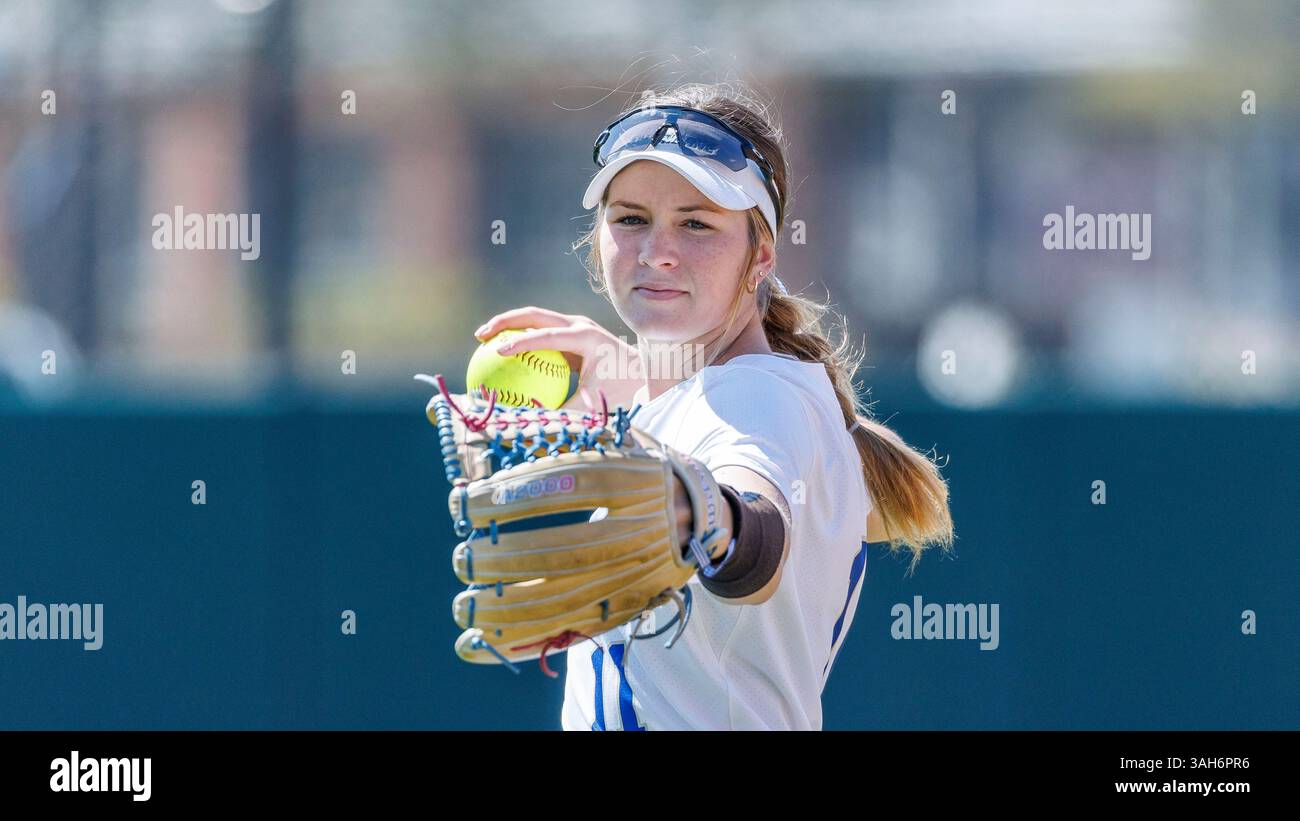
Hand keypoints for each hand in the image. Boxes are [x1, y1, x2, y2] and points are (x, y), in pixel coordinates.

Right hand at [474, 307, 643, 409]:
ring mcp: (575, 326)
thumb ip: (563, 415)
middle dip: (505, 321)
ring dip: (508, 325)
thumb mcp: (592, 407)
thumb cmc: (619, 393)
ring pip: (535, 319)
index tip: (498, 352)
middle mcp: (580, 325)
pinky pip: (540, 334)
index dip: (522, 342)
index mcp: (586, 338)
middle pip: (535, 315)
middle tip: (481, 336)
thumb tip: (534, 427)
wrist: (642, 376)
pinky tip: (500, 355)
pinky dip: (520, 340)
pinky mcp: (571, 333)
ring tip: (482, 340)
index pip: (548, 336)